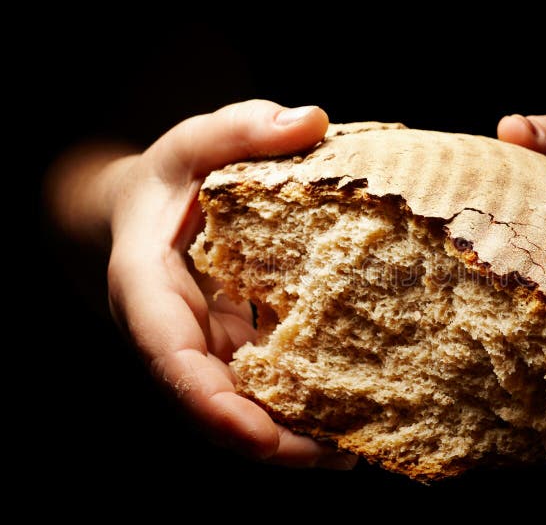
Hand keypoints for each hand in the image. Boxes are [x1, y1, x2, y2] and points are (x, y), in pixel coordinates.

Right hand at [105, 100, 355, 467]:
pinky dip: (305, 408)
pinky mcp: (235, 350)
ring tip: (366, 446)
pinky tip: (359, 411)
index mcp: (148, 293)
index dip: (210, 406)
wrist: (148, 212)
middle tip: (345, 457)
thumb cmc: (168, 179)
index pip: (171, 360)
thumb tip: (311, 119)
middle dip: (273, 443)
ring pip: (243, 412)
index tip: (260, 438)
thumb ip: (241, 129)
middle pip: (214, 409)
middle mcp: (176, 335)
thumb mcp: (193, 142)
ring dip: (297, 439)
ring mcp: (207, 350)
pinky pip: (266, 390)